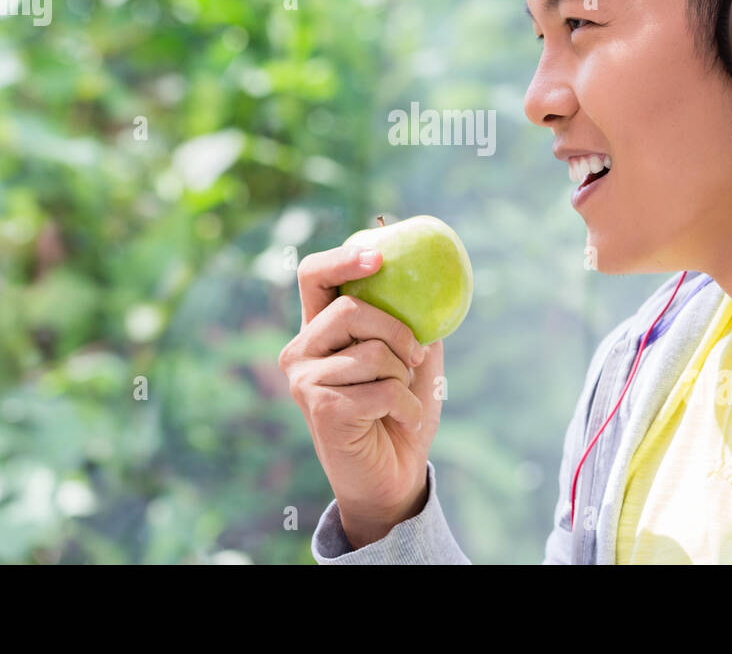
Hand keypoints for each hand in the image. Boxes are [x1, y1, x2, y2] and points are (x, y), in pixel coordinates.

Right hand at [279, 244, 444, 547]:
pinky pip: (381, 389)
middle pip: (351, 310)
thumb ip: (411, 318)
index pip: (314, 276)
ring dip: (403, 376)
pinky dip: (406, 405)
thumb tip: (429, 276)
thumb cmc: (400, 411)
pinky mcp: (320, 410)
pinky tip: (399, 420)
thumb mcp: (412, 356)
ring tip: (400, 398)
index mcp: (320, 329)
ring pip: (371, 352)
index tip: (377, 257)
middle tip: (415, 356)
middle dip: (398, 331)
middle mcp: (302, 350)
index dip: (342, 259)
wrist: (394, 474)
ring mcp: (305, 381)